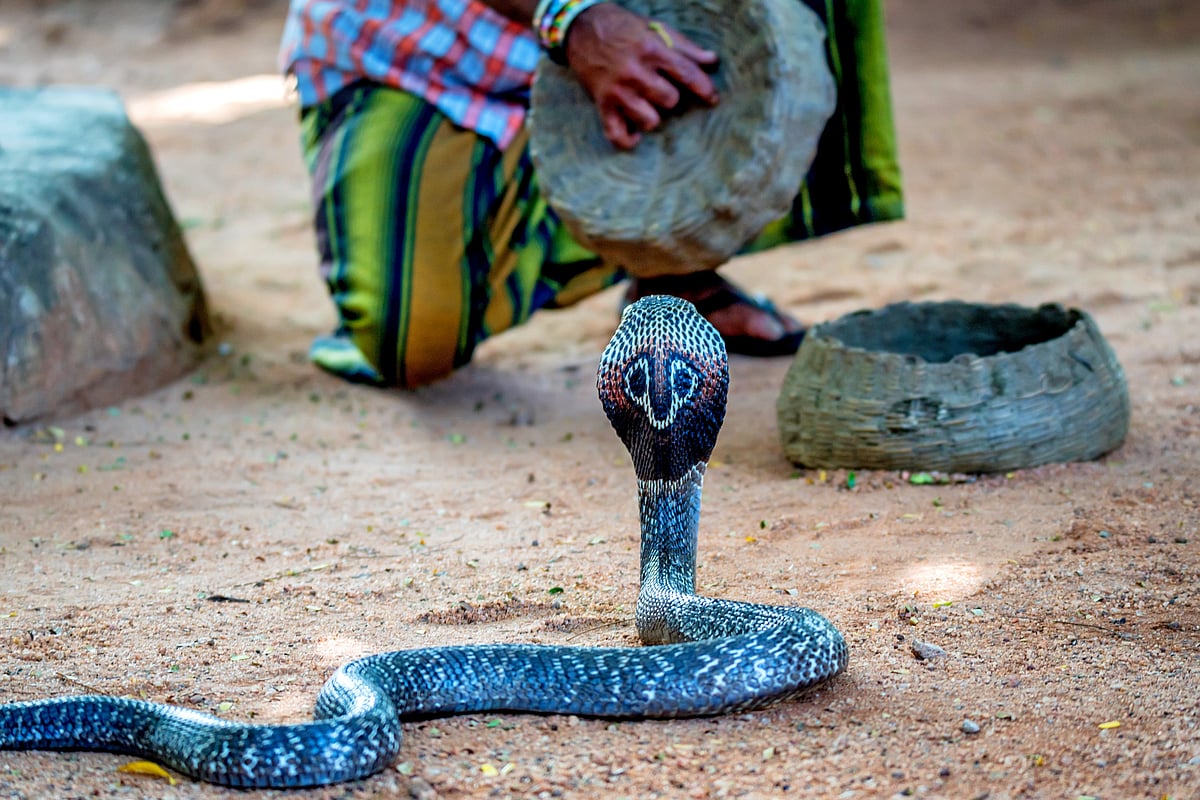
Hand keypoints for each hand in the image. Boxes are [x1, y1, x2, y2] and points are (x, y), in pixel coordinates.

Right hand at [563, 3, 718, 149]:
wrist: (581, 28)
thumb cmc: (624, 29)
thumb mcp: (656, 29)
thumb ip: (685, 46)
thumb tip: (712, 61)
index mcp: (653, 50)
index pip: (687, 74)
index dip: (705, 89)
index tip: (712, 99)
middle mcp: (636, 72)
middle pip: (669, 100)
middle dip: (670, 98)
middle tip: (661, 91)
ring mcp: (618, 90)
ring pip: (649, 120)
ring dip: (652, 117)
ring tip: (647, 107)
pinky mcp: (602, 104)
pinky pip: (617, 134)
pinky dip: (628, 139)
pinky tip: (634, 135)